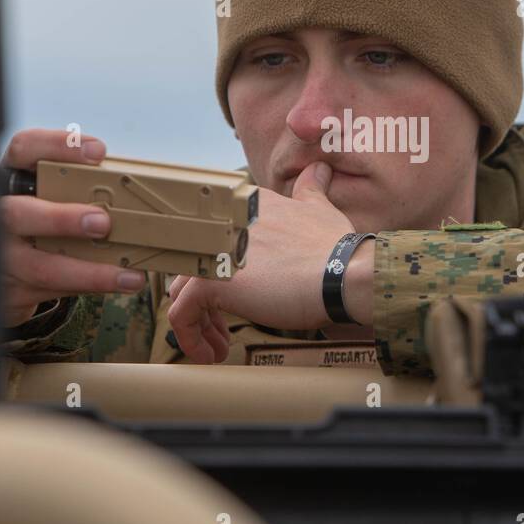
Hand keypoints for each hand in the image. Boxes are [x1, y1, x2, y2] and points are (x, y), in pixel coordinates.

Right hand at [0, 128, 148, 326]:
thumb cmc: (25, 226)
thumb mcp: (36, 198)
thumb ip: (69, 190)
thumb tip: (127, 196)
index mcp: (7, 180)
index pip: (21, 150)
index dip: (57, 145)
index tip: (99, 151)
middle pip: (17, 213)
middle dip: (61, 218)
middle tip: (102, 222)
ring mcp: (0, 257)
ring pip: (41, 265)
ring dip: (88, 270)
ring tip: (126, 272)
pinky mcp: (11, 291)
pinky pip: (53, 291)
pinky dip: (91, 285)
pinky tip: (122, 281)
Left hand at [166, 161, 360, 362]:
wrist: (343, 274)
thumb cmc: (336, 248)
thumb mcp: (320, 208)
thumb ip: (311, 188)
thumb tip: (319, 169)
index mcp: (244, 205)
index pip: (212, 238)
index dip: (222, 270)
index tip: (237, 293)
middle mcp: (221, 222)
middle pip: (193, 264)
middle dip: (205, 299)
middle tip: (224, 324)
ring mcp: (212, 250)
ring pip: (181, 290)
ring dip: (198, 323)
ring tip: (218, 344)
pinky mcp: (210, 281)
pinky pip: (180, 316)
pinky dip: (191, 339)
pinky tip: (212, 354)